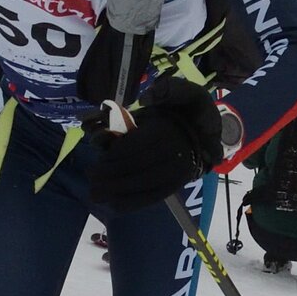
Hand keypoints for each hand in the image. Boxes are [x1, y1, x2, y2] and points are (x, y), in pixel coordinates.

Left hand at [88, 76, 222, 213]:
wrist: (206, 132)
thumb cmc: (187, 109)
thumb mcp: (181, 91)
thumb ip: (167, 90)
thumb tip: (147, 98)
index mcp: (169, 129)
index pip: (138, 144)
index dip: (116, 153)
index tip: (99, 156)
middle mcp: (175, 152)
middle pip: (139, 167)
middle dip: (112, 174)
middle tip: (90, 176)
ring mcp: (177, 172)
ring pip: (144, 184)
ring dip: (117, 191)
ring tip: (94, 193)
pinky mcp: (175, 185)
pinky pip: (153, 197)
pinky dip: (132, 203)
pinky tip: (113, 205)